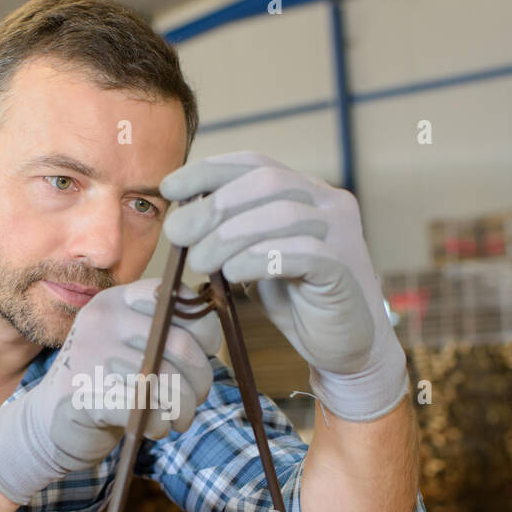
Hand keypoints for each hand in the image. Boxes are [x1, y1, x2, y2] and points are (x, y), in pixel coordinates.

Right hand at [0, 278, 221, 503]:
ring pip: (169, 383)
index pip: (177, 299)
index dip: (204, 331)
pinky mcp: (88, 394)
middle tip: (195, 400)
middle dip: (200, 380)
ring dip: (183, 410)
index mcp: (116, 301)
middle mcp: (102, 320)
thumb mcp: (128, 345)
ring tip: (177, 419)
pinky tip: (152, 429)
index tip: (203, 355)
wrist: (48, 424)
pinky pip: (148, 410)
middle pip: (181, 346)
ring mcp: (91, 355)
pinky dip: (159, 426)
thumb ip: (163, 332)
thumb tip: (211, 337)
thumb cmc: (103, 385)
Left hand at [160, 151, 407, 422]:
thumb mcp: (254, 259)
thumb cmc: (295, 302)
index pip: (255, 164)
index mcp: (306, 191)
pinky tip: (234, 274)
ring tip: (200, 262)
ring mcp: (341, 233)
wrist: (343, 347)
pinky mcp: (343, 268)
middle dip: (213, 205)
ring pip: (281, 215)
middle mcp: (327, 203)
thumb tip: (182, 217)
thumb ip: (230, 234)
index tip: (169, 188)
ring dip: (230, 236)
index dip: (209, 170)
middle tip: (178, 234)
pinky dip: (260, 259)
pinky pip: (301, 252)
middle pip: (266, 182)